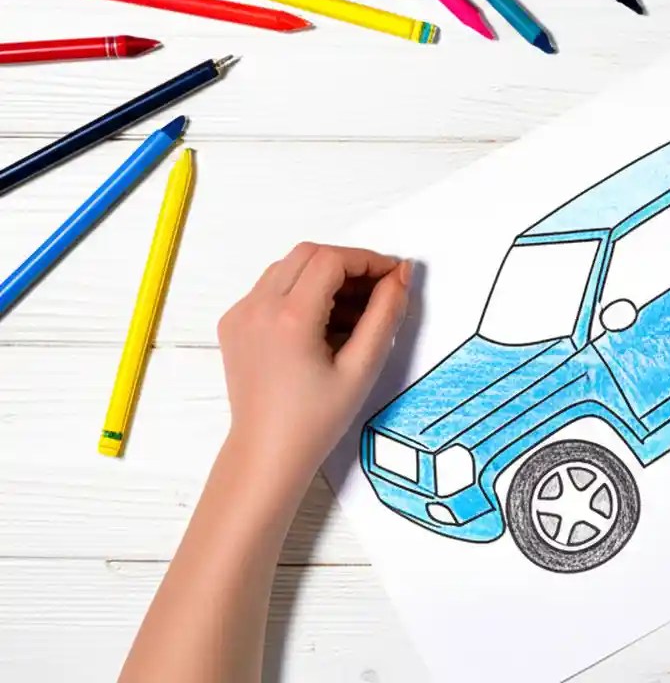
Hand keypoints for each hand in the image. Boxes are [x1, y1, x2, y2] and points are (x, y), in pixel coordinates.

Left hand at [217, 243, 411, 468]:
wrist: (267, 451)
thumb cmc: (317, 419)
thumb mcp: (361, 367)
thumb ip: (385, 314)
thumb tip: (401, 274)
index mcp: (290, 318)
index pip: (331, 260)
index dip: (367, 260)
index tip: (393, 276)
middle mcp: (258, 307)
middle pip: (307, 254)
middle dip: (346, 264)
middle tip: (376, 290)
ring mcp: (240, 314)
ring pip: (287, 267)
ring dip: (323, 276)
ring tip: (353, 311)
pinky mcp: (233, 323)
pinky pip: (270, 288)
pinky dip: (299, 291)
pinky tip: (322, 323)